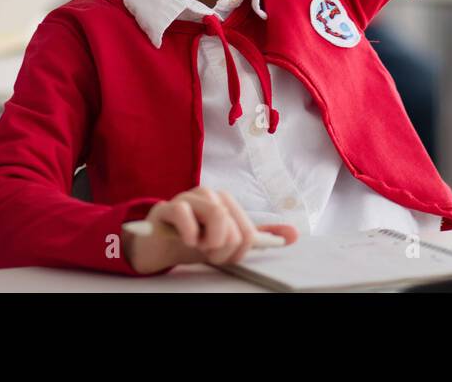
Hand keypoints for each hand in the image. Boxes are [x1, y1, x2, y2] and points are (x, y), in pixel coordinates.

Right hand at [123, 187, 298, 274]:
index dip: (239, 250)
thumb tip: (294, 234)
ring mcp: (188, 198)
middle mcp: (210, 195)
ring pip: (216, 214)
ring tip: (199, 246)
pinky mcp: (167, 207)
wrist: (157, 245)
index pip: (248, 231)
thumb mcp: (228, 241)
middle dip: (223, 249)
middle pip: (233, 225)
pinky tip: (188, 240)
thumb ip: (258, 236)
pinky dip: (189, 232)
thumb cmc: (194, 241)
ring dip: (209, 241)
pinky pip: (184, 213)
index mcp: (227, 202)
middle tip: (209, 253)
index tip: (226, 257)